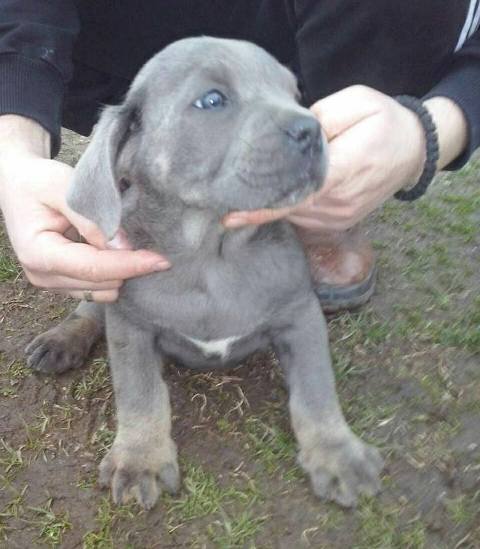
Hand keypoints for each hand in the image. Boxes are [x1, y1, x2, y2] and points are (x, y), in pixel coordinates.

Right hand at [0, 149, 169, 302]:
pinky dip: (114, 275)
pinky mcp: (63, 284)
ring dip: (123, 274)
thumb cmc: (38, 181)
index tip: (161, 260)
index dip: (130, 265)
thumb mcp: (63, 187)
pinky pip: (98, 290)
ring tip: (137, 249)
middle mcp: (42, 276)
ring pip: (103, 292)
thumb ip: (91, 218)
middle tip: (155, 248)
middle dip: (130, 269)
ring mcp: (52, 284)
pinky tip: (121, 255)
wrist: (18, 186)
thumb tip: (123, 247)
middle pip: (101, 284)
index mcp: (38, 252)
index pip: (93, 268)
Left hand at [222, 86, 466, 230]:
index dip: (263, 207)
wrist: (414, 150)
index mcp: (345, 170)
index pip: (297, 194)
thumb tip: (288, 139)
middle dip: (260, 203)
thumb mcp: (355, 103)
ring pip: (296, 215)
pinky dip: (290, 208)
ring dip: (275, 205)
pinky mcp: (341, 221)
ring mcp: (341, 216)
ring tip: (256, 189)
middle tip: (230, 195)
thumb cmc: (384, 121)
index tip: (230, 216)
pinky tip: (281, 193)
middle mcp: (341, 201)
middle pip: (291, 208)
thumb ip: (319, 120)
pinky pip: (306, 219)